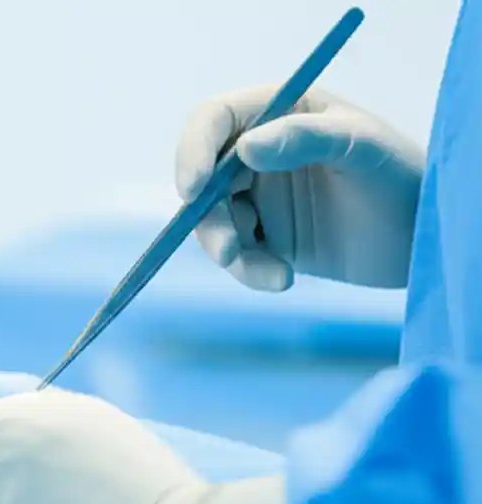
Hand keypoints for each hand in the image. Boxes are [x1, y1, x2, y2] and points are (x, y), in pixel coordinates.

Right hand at [176, 86, 424, 290]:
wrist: (423, 239)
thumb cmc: (402, 177)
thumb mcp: (361, 147)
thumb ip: (305, 138)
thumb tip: (245, 147)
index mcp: (278, 112)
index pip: (214, 119)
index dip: (194, 149)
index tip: (193, 189)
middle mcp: (259, 151)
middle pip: (202, 177)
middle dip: (208, 217)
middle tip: (228, 250)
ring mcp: (258, 195)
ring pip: (211, 221)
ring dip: (229, 251)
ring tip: (275, 275)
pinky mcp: (263, 236)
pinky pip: (234, 254)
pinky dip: (250, 271)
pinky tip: (284, 279)